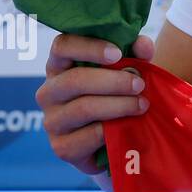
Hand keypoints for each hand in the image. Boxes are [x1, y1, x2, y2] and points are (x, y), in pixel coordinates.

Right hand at [36, 33, 153, 174]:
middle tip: (140, 84)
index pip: (62, 46)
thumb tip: (142, 44)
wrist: (117, 138)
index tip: (117, 53)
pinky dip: (113, 129)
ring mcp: (52, 120)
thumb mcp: (127, 69)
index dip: (89, 47)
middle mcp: (49, 91)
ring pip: (83, 108)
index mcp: (60, 65)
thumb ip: (136, 53)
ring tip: (142, 104)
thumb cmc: (118, 94)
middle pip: (74, 80)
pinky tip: (128, 125)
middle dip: (113, 81)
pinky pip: (88, 136)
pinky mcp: (62, 147)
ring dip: (118, 105)